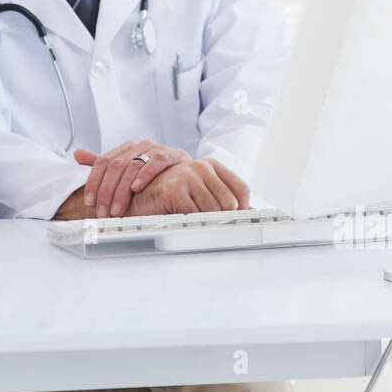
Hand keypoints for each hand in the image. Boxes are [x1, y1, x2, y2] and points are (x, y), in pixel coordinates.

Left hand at [75, 141, 191, 218]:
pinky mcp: (172, 155)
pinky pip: (155, 161)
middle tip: (103, 212)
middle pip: (115, 165)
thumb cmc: (155, 174)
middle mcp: (139, 146)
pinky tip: (137, 188)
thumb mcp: (126, 169)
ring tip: (117, 209)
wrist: (187, 173)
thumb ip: (103, 163)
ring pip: (132, 165)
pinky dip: (144, 174)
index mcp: (126, 149)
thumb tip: (77, 153)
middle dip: (107, 192)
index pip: (103, 162)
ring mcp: (155, 149)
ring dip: (122, 190)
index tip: (89, 202)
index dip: (94, 182)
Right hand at [125, 158, 250, 216]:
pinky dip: (190, 224)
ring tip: (192, 222)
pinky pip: (194, 215)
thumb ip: (224, 201)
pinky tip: (182, 221)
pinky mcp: (175, 189)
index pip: (242, 189)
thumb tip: (252, 213)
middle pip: (230, 203)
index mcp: (211, 165)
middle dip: (221, 219)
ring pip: (213, 212)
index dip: (241, 209)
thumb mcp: (201, 195)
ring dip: (203, 223)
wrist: (139, 196)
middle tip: (209, 226)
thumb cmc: (170, 196)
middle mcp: (202, 166)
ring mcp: (188, 175)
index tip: (233, 220)